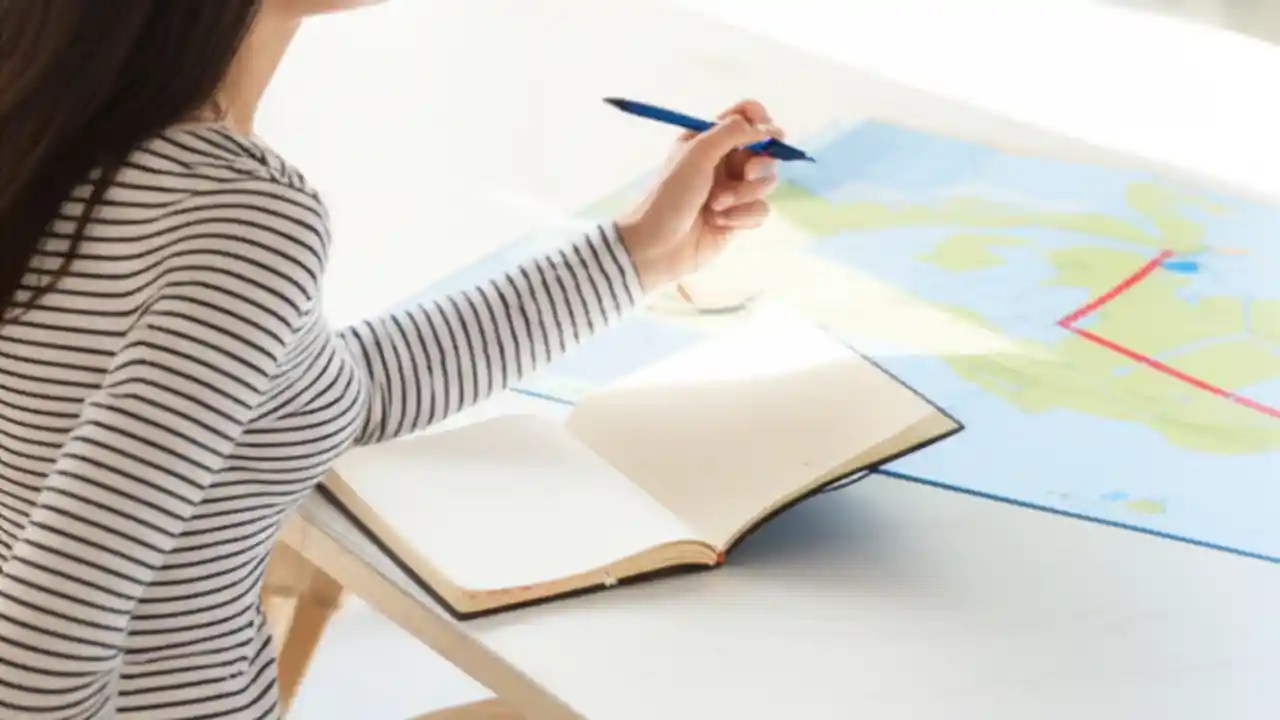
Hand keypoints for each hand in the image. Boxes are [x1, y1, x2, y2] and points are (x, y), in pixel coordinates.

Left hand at [614, 100, 783, 289]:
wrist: (656, 245)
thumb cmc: (670, 195)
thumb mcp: (697, 153)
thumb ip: (733, 132)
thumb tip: (767, 127)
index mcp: (709, 140)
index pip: (745, 116)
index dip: (760, 121)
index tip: (769, 132)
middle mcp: (724, 162)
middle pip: (765, 151)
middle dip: (759, 164)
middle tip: (746, 173)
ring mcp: (733, 190)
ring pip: (766, 182)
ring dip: (744, 194)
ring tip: (717, 205)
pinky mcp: (738, 218)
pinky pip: (760, 210)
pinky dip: (742, 216)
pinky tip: (719, 223)